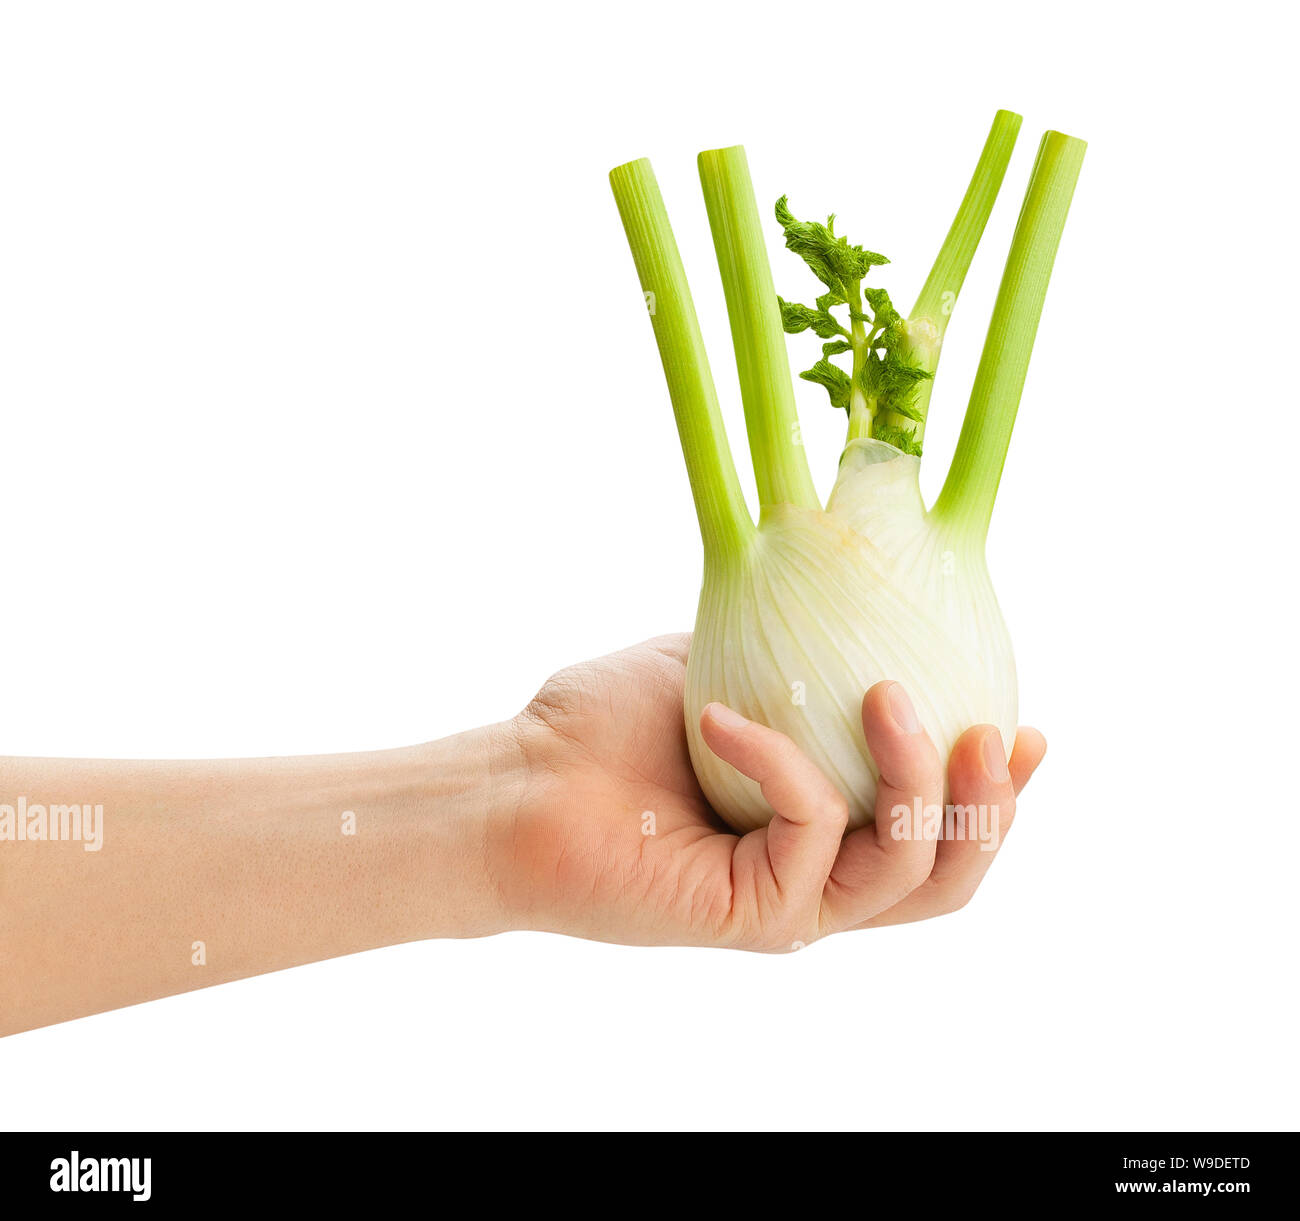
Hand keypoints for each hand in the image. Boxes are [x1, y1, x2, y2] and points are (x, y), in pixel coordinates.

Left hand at [499, 634, 1045, 950]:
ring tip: (895, 699)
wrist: (516, 783)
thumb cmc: (603, 728)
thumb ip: (796, 654)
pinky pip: (810, 832)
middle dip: (992, 806)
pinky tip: (724, 716)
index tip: (1030, 727)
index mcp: (821, 830)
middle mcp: (815, 877)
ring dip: (919, 781)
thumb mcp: (720, 665)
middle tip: (996, 729)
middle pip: (947, 875)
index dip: (999, 795)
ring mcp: (785, 902)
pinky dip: (781, 761)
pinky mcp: (747, 915)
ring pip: (907, 873)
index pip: (935, 831)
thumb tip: (863, 599)